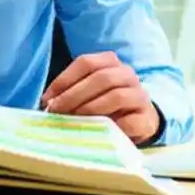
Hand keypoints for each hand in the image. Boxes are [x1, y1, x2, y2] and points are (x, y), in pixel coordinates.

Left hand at [40, 51, 159, 144]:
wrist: (138, 120)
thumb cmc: (105, 104)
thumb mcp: (88, 92)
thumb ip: (71, 92)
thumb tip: (48, 103)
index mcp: (110, 62)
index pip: (86, 63)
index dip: (64, 79)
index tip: (47, 99)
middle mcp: (127, 74)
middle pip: (101, 77)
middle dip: (74, 95)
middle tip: (57, 111)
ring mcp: (140, 95)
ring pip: (116, 95)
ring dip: (91, 108)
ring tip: (74, 120)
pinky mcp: (146, 118)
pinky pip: (129, 121)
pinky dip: (111, 126)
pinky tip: (97, 132)